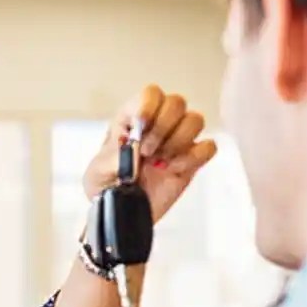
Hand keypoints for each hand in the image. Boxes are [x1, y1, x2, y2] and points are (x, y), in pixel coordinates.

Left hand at [82, 85, 218, 222]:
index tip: (140, 127)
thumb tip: (132, 147)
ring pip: (195, 120)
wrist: (121, 213)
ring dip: (177, 141)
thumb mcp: (98, 172)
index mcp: (133, 118)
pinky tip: (173, 169)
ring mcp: (177, 141)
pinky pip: (208, 147)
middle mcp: (158, 124)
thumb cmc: (107, 185)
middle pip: (177, 102)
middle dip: (162, 127)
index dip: (149, 106)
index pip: (151, 94)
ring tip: (159, 162)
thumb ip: (113, 157)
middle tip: (147, 152)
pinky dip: (193, 158)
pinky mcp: (191, 160)